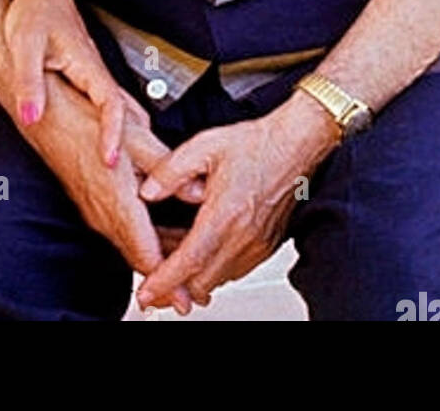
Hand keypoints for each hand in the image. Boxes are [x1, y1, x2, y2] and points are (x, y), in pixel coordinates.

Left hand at [4, 0, 147, 165]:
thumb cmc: (33, 11)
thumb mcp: (24, 46)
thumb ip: (29, 82)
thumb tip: (31, 117)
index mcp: (87, 66)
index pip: (111, 105)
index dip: (112, 135)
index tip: (111, 161)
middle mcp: (96, 72)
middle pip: (125, 112)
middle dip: (134, 145)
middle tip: (136, 180)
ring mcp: (93, 74)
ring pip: (119, 109)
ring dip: (127, 138)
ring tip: (129, 171)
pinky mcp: (85, 75)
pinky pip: (107, 105)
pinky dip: (113, 125)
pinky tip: (106, 141)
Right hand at [23, 73, 196, 314]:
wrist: (44, 117)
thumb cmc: (82, 120)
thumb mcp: (134, 136)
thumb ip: (168, 166)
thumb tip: (197, 189)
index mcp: (117, 201)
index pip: (147, 256)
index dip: (169, 281)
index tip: (186, 297)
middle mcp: (104, 214)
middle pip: (139, 259)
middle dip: (166, 279)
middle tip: (192, 292)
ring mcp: (95, 212)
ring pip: (131, 247)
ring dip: (155, 261)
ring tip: (184, 269)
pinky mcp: (92, 205)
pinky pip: (121, 234)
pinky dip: (143, 243)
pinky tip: (161, 237)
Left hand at [135, 96, 337, 311]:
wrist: (294, 146)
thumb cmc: (254, 144)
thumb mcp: (204, 146)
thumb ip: (170, 170)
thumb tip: (147, 192)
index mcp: (226, 214)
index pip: (190, 261)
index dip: (163, 282)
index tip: (145, 295)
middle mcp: (243, 237)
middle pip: (201, 282)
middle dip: (172, 287)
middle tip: (150, 275)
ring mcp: (256, 246)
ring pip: (216, 280)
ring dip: (191, 277)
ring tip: (169, 254)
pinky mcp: (264, 248)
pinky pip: (232, 271)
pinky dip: (210, 268)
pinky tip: (196, 247)